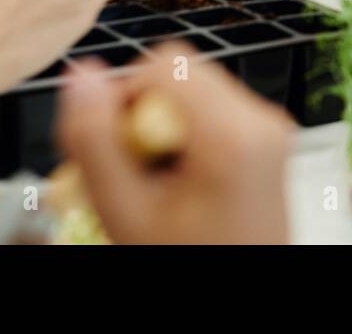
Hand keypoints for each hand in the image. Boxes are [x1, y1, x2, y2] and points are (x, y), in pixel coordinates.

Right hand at [56, 42, 293, 244]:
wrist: (243, 288)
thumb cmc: (190, 261)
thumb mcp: (126, 211)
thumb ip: (96, 141)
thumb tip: (81, 76)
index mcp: (234, 133)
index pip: (166, 62)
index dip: (124, 94)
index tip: (112, 140)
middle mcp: (262, 120)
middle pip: (182, 72)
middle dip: (142, 111)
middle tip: (127, 166)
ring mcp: (270, 127)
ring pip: (195, 88)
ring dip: (161, 123)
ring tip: (152, 178)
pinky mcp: (266, 136)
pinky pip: (214, 108)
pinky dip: (184, 133)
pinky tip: (176, 178)